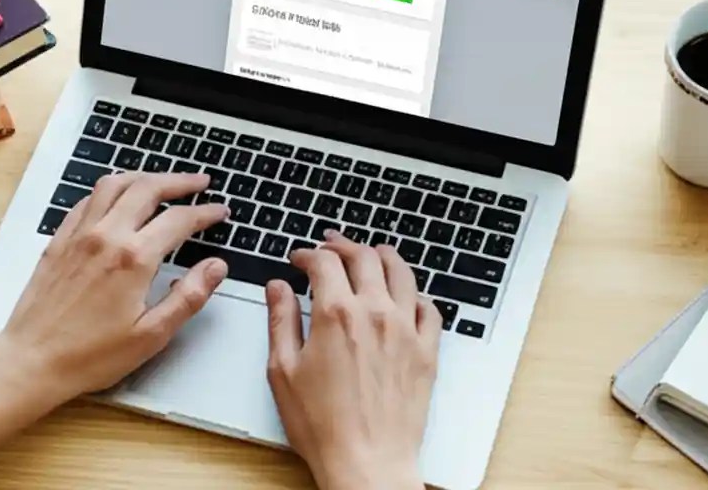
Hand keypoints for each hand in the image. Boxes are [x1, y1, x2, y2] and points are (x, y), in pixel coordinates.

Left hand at [0, 172, 229, 409]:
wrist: (31, 362)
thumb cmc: (89, 356)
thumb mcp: (151, 335)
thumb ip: (188, 296)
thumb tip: (215, 267)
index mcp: (133, 258)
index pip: (179, 219)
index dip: (205, 212)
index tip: (219, 211)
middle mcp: (105, 236)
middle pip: (148, 188)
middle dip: (179, 181)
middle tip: (199, 182)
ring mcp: (78, 235)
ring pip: (114, 184)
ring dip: (143, 176)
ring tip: (162, 180)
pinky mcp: (59, 241)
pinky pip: (87, 200)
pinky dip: (109, 190)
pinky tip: (117, 198)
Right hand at [266, 232, 441, 489]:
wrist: (367, 462)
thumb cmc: (323, 426)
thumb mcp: (283, 370)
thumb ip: (280, 321)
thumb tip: (277, 288)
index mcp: (336, 314)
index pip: (323, 262)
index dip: (308, 254)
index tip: (299, 259)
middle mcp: (375, 313)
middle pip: (364, 257)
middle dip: (344, 245)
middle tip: (332, 245)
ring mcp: (406, 330)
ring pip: (402, 272)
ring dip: (384, 256)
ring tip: (373, 252)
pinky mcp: (426, 351)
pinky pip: (429, 308)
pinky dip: (415, 294)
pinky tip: (406, 296)